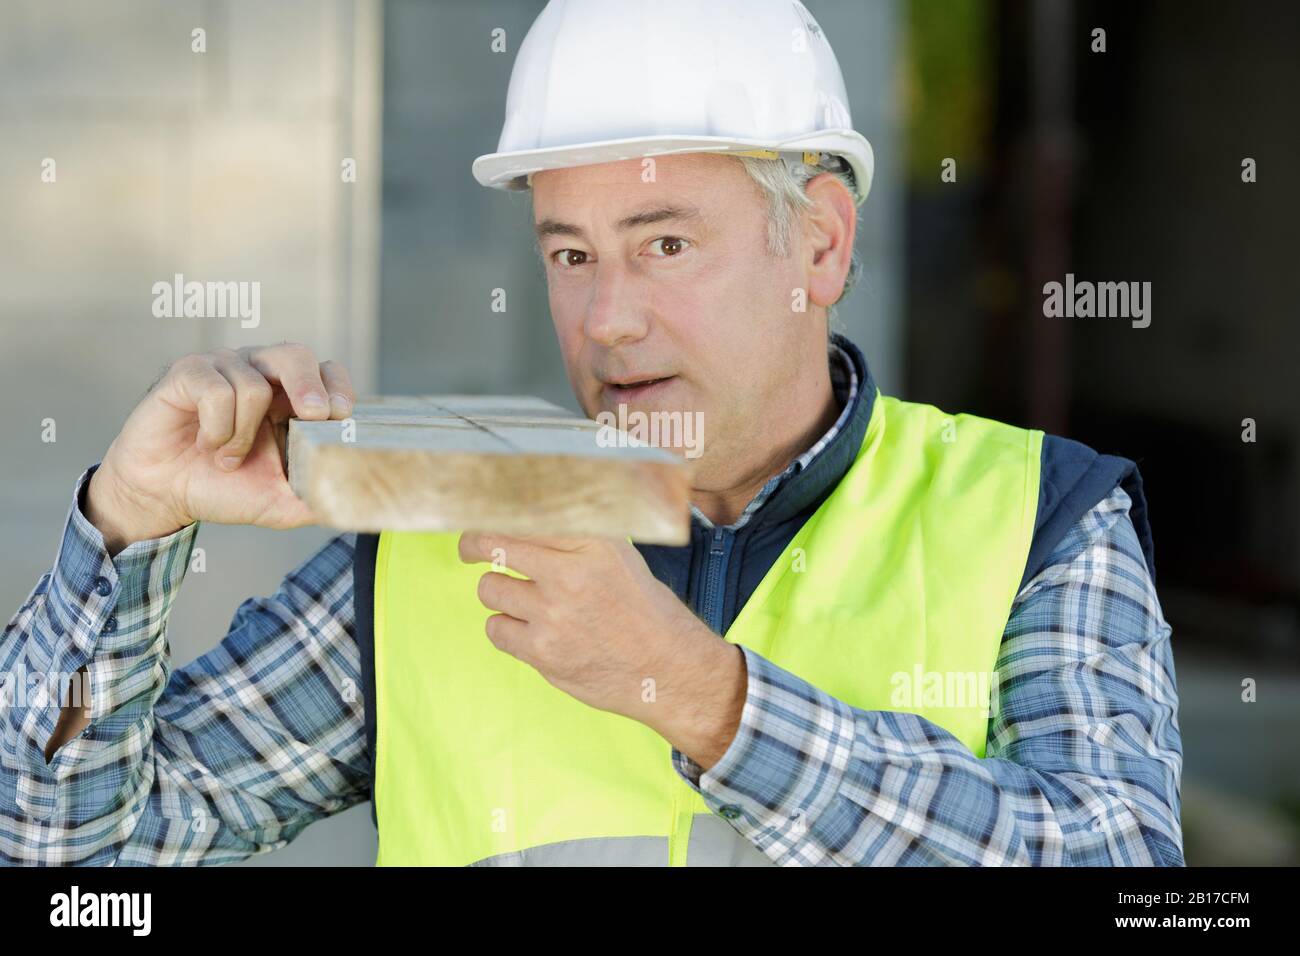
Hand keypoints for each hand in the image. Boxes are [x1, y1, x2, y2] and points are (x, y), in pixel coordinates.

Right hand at [88, 343, 354, 552]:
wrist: (163, 495)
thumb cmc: (222, 488)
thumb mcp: (278, 503)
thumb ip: (314, 498)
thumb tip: (353, 503)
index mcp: (290, 396)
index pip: (327, 371)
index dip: (337, 387)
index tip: (339, 417)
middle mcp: (259, 372)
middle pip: (295, 354)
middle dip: (309, 385)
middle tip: (313, 416)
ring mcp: (223, 367)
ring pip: (252, 385)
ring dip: (242, 435)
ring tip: (228, 458)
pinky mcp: (188, 373)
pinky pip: (215, 390)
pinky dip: (216, 429)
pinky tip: (206, 444)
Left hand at [457, 532, 747, 768]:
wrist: (667, 668)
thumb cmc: (643, 609)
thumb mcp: (618, 556)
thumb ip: (574, 533)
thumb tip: (522, 510)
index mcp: (593, 543)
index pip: (523, 515)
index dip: (493, 515)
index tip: (482, 519)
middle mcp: (571, 574)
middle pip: (493, 545)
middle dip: (473, 545)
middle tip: (471, 550)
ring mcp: (554, 615)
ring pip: (490, 589)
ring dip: (499, 593)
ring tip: (523, 600)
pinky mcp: (543, 652)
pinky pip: (496, 629)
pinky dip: (505, 628)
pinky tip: (529, 629)